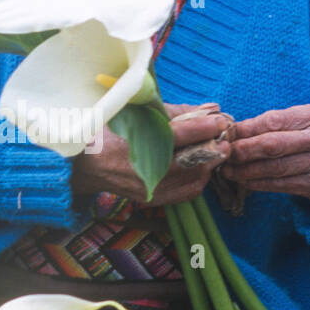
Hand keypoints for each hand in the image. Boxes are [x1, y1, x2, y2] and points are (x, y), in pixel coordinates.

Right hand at [72, 103, 232, 204]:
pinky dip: (199, 178)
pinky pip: (188, 192)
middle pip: (194, 160)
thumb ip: (171, 112)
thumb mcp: (134, 113)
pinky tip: (200, 166)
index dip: (206, 127)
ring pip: (195, 178)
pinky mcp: (153, 199)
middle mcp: (147, 169)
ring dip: (210, 163)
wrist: (84, 165)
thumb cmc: (108, 132)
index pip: (182, 135)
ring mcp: (151, 188)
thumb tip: (203, 110)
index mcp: (139, 142)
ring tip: (215, 149)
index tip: (221, 120)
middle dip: (215, 147)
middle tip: (224, 135)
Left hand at [222, 103, 309, 204]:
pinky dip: (261, 184)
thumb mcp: (309, 120)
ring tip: (229, 171)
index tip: (228, 134)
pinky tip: (246, 182)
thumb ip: (279, 122)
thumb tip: (238, 129)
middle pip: (274, 145)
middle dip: (244, 151)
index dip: (248, 129)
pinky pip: (284, 186)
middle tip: (224, 155)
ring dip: (247, 171)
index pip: (275, 121)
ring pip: (276, 169)